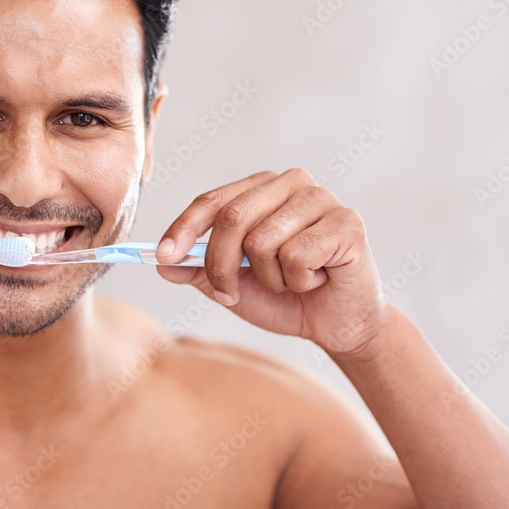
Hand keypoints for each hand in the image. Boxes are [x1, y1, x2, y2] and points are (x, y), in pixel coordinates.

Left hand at [154, 169, 387, 355]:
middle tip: (229, 294)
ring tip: (291, 281)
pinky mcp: (347, 222)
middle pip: (232, 218)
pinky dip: (298, 281)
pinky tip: (317, 279)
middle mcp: (291, 183)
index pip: (212, 200)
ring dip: (269, 279)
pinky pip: (297, 256)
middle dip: (221, 265)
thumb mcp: (232, 286)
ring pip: (262, 241)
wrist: (337, 325)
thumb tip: (162, 262)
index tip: (162, 256)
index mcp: (261, 188)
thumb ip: (198, 270)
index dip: (184, 228)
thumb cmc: (286, 298)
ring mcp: (321, 199)